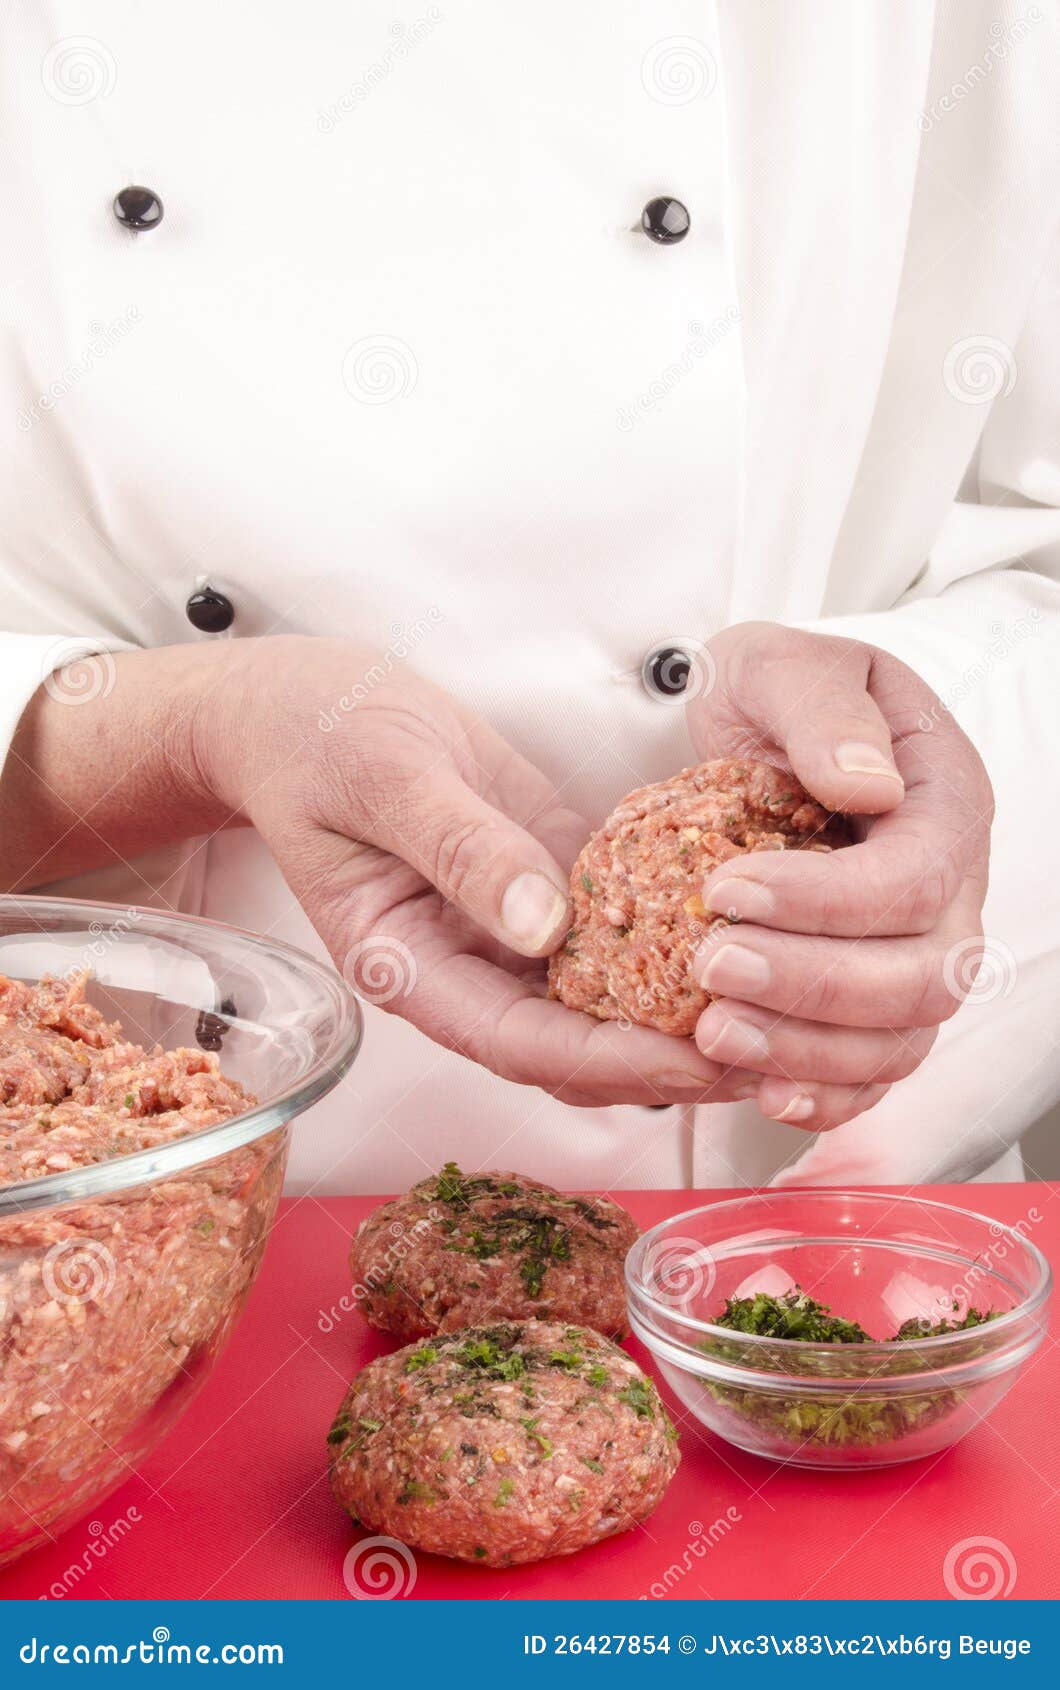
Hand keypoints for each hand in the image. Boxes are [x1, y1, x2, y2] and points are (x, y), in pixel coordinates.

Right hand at [192, 637, 755, 1107]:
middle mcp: (468, 969)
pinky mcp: (548, 886)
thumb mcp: (385, 777)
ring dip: (682, 1017)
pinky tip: (743, 934)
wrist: (307, 705)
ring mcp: (511, 935)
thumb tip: (542, 923)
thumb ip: (460, 846)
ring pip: (604, 1006)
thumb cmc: (319, 739)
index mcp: (410, 966)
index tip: (690, 1059)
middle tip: (769, 1051)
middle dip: (667, 1062)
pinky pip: (617, 935)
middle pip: (575, 1050)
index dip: (606, 1060)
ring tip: (778, 1013)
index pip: (518, 1044)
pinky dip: (674, 944)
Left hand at [685, 621, 993, 1131]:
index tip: (728, 888)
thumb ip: (821, 711)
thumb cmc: (772, 694)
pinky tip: (762, 1094)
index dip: (829, 900)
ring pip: (901, 1039)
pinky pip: (873, 1073)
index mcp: (944, 802)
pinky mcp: (872, 1002)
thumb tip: (866, 785)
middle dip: (814, 984)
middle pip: (921, 976)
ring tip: (713, 1034)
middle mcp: (950, 890)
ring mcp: (917, 953)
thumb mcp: (781, 665)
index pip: (917, 879)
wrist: (752, 729)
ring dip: (808, 1050)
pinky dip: (826, 1096)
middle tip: (711, 965)